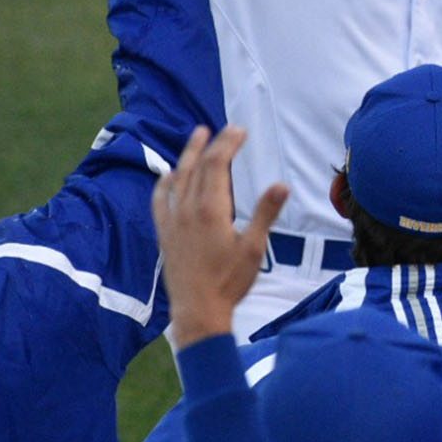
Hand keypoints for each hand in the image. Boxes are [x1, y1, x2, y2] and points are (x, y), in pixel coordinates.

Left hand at [153, 126, 287, 347]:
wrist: (198, 311)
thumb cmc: (230, 282)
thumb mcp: (254, 248)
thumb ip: (265, 214)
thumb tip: (282, 185)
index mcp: (211, 209)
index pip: (218, 164)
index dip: (228, 143)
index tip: (240, 131)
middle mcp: (188, 209)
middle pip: (199, 166)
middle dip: (212, 144)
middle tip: (225, 129)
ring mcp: (173, 221)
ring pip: (179, 178)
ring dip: (189, 155)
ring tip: (197, 137)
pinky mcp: (164, 233)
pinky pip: (160, 201)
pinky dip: (164, 183)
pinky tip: (168, 175)